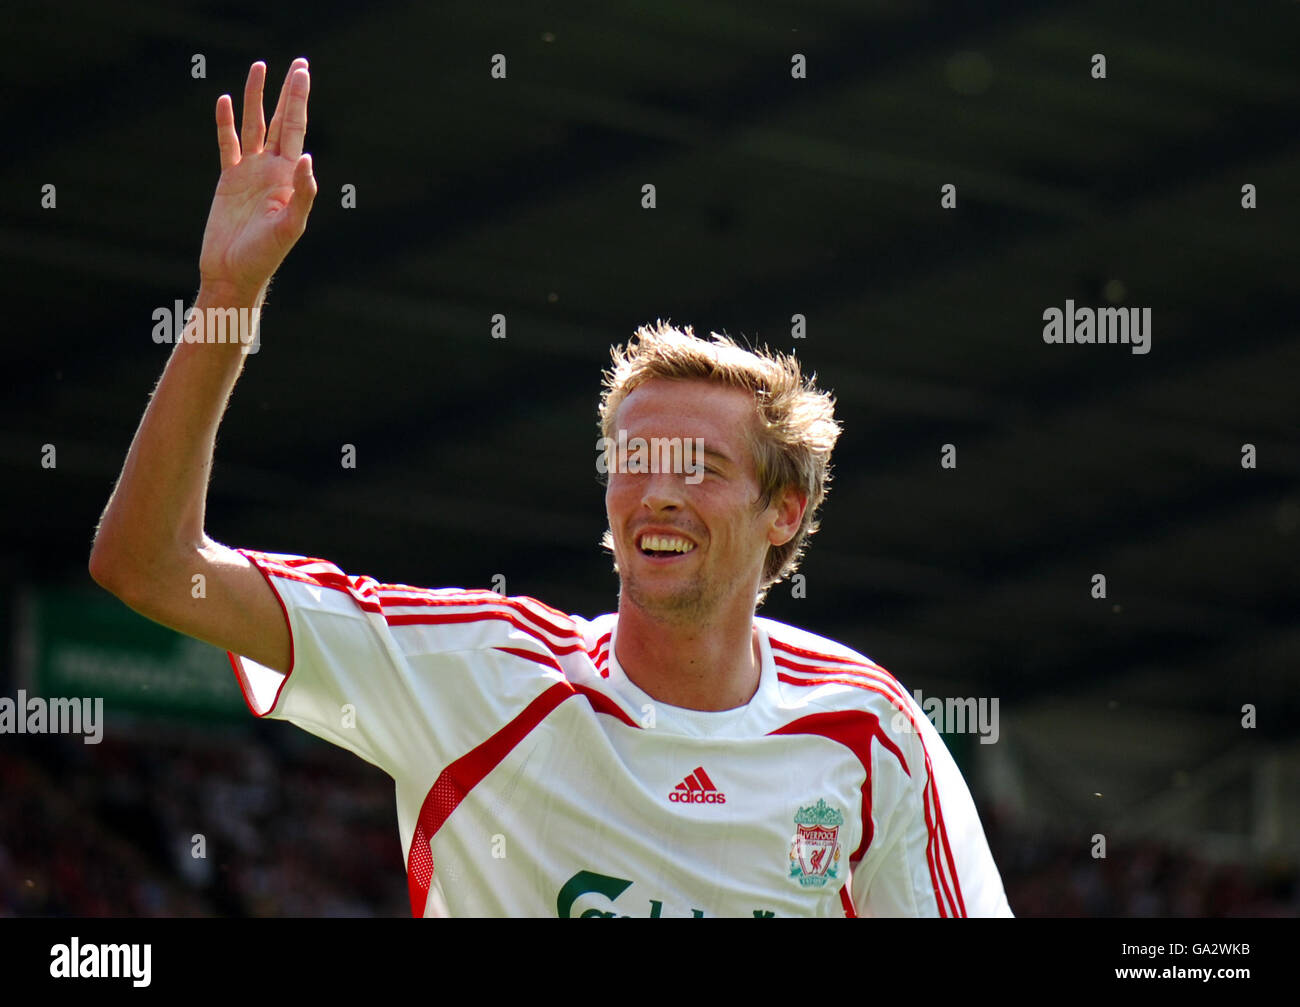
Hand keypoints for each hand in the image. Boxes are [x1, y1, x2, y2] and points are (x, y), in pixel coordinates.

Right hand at [199, 59, 317, 302]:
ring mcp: (249, 173)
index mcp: (288, 177)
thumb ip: (301, 194)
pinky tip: (225, 101)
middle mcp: (272, 170)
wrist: (233, 272)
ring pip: (253, 126)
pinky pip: (227, 144)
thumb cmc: (265, 255)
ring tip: (259, 68)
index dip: (298, 100)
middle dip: (287, 93)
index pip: (296, 129)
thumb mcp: (289, 227)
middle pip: (281, 121)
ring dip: (256, 98)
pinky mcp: (228, 180)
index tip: (302, 72)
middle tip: (297, 63)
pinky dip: (225, 123)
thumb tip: (306, 158)